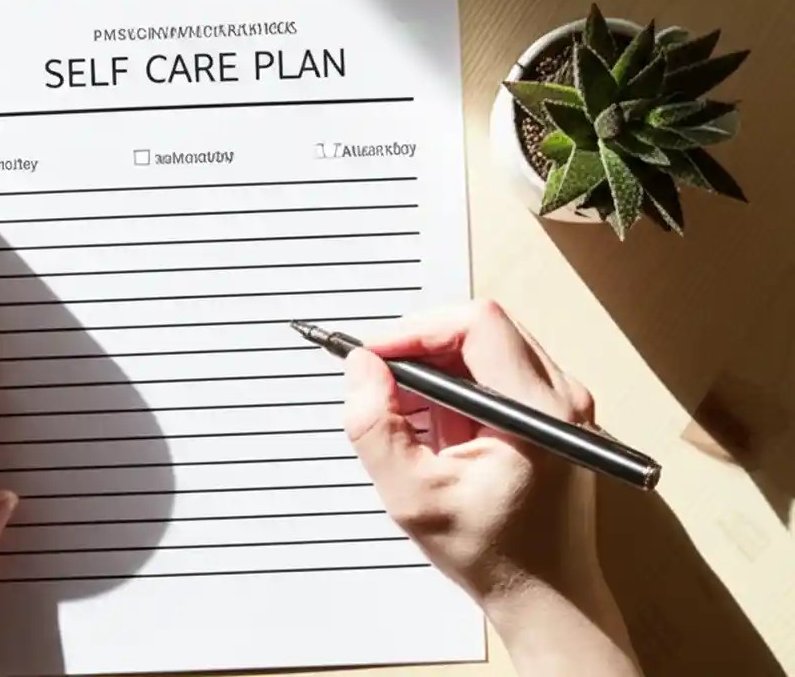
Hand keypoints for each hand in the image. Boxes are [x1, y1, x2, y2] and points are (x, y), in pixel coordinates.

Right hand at [344, 300, 640, 676]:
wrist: (547, 596)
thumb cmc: (496, 556)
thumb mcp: (414, 497)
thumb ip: (377, 428)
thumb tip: (360, 369)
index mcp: (538, 411)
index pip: (476, 325)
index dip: (415, 330)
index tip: (374, 356)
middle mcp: (561, 397)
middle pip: (481, 328)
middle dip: (421, 347)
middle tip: (382, 380)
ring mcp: (561, 404)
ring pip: (487, 347)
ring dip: (437, 369)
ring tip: (408, 414)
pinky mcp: (550, 414)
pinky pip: (496, 373)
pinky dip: (456, 388)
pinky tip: (435, 427)